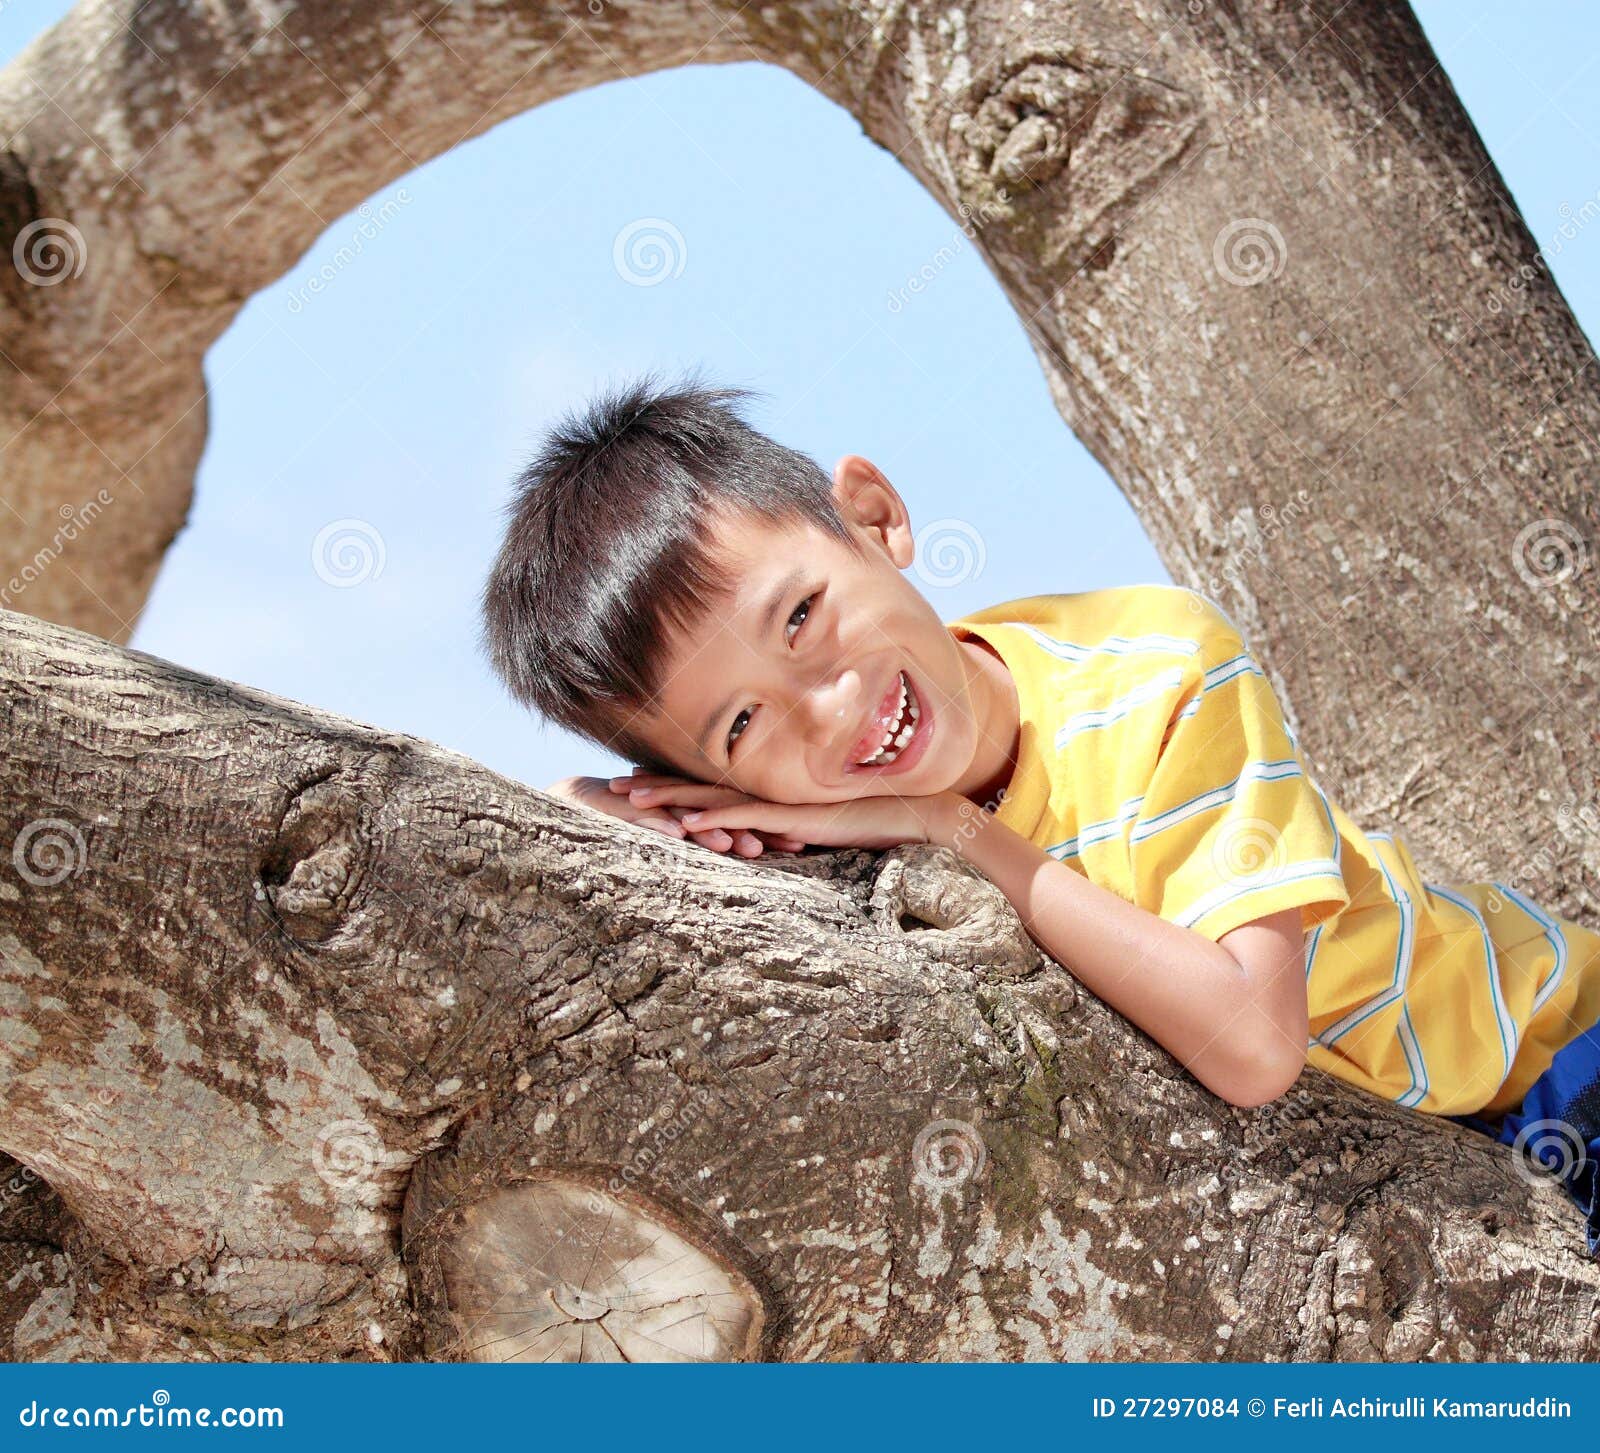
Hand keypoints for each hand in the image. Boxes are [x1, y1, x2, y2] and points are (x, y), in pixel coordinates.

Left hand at [612, 772, 963, 851]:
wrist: (906, 818)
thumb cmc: (863, 826)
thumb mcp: (811, 833)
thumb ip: (784, 835)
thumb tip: (762, 846)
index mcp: (767, 796)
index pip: (708, 788)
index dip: (671, 785)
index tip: (635, 785)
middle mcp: (766, 793)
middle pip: (698, 787)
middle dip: (655, 786)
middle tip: (613, 787)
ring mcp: (777, 801)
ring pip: (711, 798)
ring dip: (669, 797)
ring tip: (630, 798)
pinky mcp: (793, 815)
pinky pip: (744, 817)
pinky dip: (712, 817)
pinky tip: (683, 822)